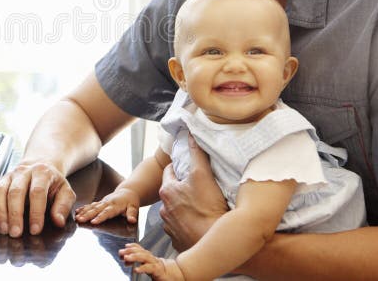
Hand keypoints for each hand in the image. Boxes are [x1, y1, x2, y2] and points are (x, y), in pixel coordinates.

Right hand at [0, 160, 75, 237]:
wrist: (40, 165)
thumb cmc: (52, 182)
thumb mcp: (65, 191)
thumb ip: (64, 206)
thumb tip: (58, 221)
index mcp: (42, 172)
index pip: (37, 192)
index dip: (36, 212)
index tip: (35, 230)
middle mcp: (22, 172)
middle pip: (15, 192)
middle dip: (15, 214)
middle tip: (16, 233)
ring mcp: (8, 177)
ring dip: (0, 213)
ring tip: (4, 230)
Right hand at [74, 187, 139, 224]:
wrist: (127, 191)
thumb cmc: (131, 201)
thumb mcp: (134, 207)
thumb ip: (132, 214)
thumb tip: (132, 220)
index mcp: (115, 205)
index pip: (107, 212)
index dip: (100, 217)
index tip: (93, 222)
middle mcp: (107, 203)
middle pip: (96, 210)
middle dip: (87, 215)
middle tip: (80, 220)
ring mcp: (102, 202)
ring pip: (92, 207)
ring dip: (83, 212)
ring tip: (76, 217)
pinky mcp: (100, 202)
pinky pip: (91, 205)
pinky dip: (84, 208)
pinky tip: (77, 211)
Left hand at [119, 243, 184, 280]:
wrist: (173, 276)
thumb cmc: (158, 271)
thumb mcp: (146, 265)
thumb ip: (136, 262)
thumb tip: (125, 260)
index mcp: (148, 256)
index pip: (140, 248)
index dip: (132, 246)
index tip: (125, 246)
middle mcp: (151, 258)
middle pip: (140, 251)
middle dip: (130, 251)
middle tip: (121, 253)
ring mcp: (155, 263)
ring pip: (145, 257)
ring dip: (135, 257)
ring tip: (126, 258)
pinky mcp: (158, 271)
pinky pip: (150, 268)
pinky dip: (142, 268)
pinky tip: (136, 269)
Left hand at [160, 134, 227, 251]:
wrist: (214, 242)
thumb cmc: (208, 208)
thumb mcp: (203, 174)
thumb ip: (196, 153)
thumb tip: (190, 135)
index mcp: (167, 191)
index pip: (170, 172)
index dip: (181, 168)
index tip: (191, 169)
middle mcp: (164, 209)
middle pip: (172, 192)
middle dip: (183, 189)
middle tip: (199, 188)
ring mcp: (170, 227)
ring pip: (176, 211)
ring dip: (184, 208)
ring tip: (201, 207)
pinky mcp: (177, 241)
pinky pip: (181, 228)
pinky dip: (188, 225)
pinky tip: (200, 223)